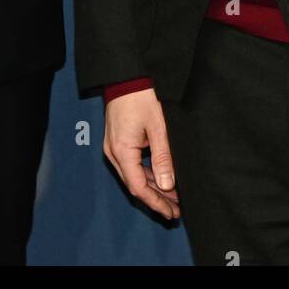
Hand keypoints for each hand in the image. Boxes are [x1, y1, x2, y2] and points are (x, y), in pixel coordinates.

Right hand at [104, 88, 180, 219]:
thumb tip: (167, 185)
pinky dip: (146, 174)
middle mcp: (114, 152)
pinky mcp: (117, 142)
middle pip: (135, 184)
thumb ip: (163, 158)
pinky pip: (131, 165)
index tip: (171, 212)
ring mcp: (113, 147)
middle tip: (175, 210)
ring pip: (133, 176)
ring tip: (173, 197)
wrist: (125, 77)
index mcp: (122, 151)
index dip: (155, 202)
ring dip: (152, 187)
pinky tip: (161, 179)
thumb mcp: (158, 128)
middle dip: (156, 198)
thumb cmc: (141, 97)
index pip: (138, 187)